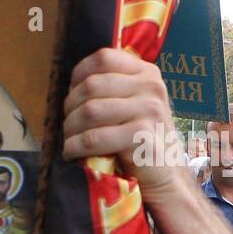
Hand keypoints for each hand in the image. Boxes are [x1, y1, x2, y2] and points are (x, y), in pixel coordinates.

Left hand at [62, 48, 187, 205]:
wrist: (165, 175)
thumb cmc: (142, 138)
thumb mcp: (135, 103)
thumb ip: (114, 86)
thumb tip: (74, 82)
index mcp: (147, 73)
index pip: (104, 58)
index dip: (79, 74)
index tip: (72, 94)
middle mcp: (151, 87)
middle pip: (92, 85)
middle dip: (70, 107)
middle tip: (67, 125)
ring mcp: (149, 111)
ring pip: (90, 111)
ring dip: (70, 128)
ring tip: (69, 140)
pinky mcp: (141, 136)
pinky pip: (94, 138)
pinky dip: (75, 146)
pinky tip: (72, 153)